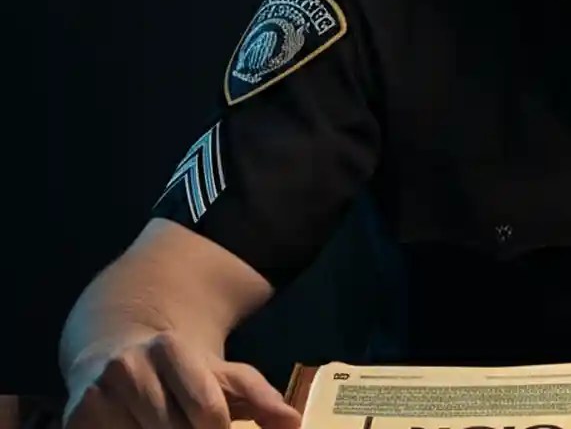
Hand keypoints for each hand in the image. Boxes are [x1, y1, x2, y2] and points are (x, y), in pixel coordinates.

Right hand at [63, 331, 301, 428]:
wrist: (116, 353)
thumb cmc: (184, 372)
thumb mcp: (224, 376)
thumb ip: (261, 398)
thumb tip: (295, 423)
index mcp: (172, 349)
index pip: (208, 413)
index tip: (220, 428)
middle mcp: (129, 366)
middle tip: (193, 426)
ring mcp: (98, 392)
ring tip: (167, 424)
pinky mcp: (76, 415)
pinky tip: (140, 428)